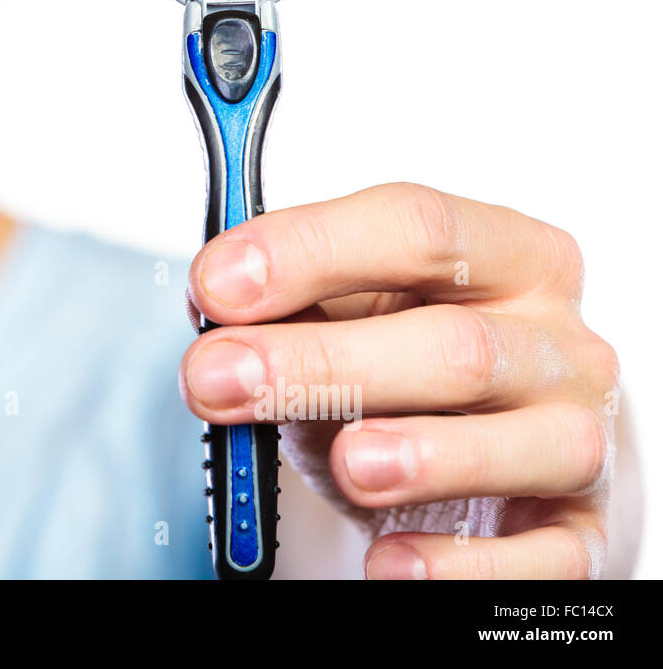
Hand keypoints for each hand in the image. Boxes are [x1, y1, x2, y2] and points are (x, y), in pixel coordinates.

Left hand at [179, 183, 619, 578]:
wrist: (504, 454)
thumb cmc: (416, 367)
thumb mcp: (355, 314)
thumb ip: (294, 299)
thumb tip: (212, 302)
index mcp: (506, 254)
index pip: (416, 227)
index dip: (308, 251)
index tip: (215, 285)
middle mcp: (556, 341)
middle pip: (455, 344)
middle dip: (321, 362)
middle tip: (217, 379)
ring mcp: (576, 437)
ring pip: (523, 444)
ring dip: (426, 454)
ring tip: (346, 465)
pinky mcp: (580, 532)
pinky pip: (542, 557)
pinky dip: (464, 566)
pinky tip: (392, 563)